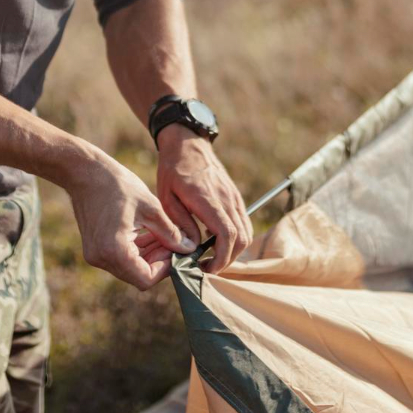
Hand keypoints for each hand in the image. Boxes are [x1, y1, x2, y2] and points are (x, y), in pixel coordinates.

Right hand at [63, 148, 196, 289]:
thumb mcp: (151, 208)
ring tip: (165, 235)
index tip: (180, 251)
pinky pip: (121, 258)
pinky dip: (137, 250)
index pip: (146, 278)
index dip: (167, 268)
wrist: (85, 172)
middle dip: (160, 261)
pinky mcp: (95, 249)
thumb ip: (171, 233)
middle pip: (138, 275)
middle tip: (176, 242)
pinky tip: (150, 233)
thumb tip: (189, 249)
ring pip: (131, 268)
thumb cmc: (118, 184)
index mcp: (114, 250)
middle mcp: (101, 259)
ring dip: (150, 256)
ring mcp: (95, 255)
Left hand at [155, 128, 251, 273]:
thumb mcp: (166, 197)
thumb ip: (180, 223)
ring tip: (210, 256)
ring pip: (246, 232)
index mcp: (209, 200)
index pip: (228, 235)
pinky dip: (235, 237)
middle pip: (242, 239)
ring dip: (233, 250)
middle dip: (228, 260)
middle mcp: (228, 199)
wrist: (187, 144)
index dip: (222, 258)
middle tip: (206, 267)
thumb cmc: (172, 170)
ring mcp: (235, 197)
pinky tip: (215, 239)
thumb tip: (193, 247)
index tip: (207, 269)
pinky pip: (243, 222)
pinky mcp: (236, 197)